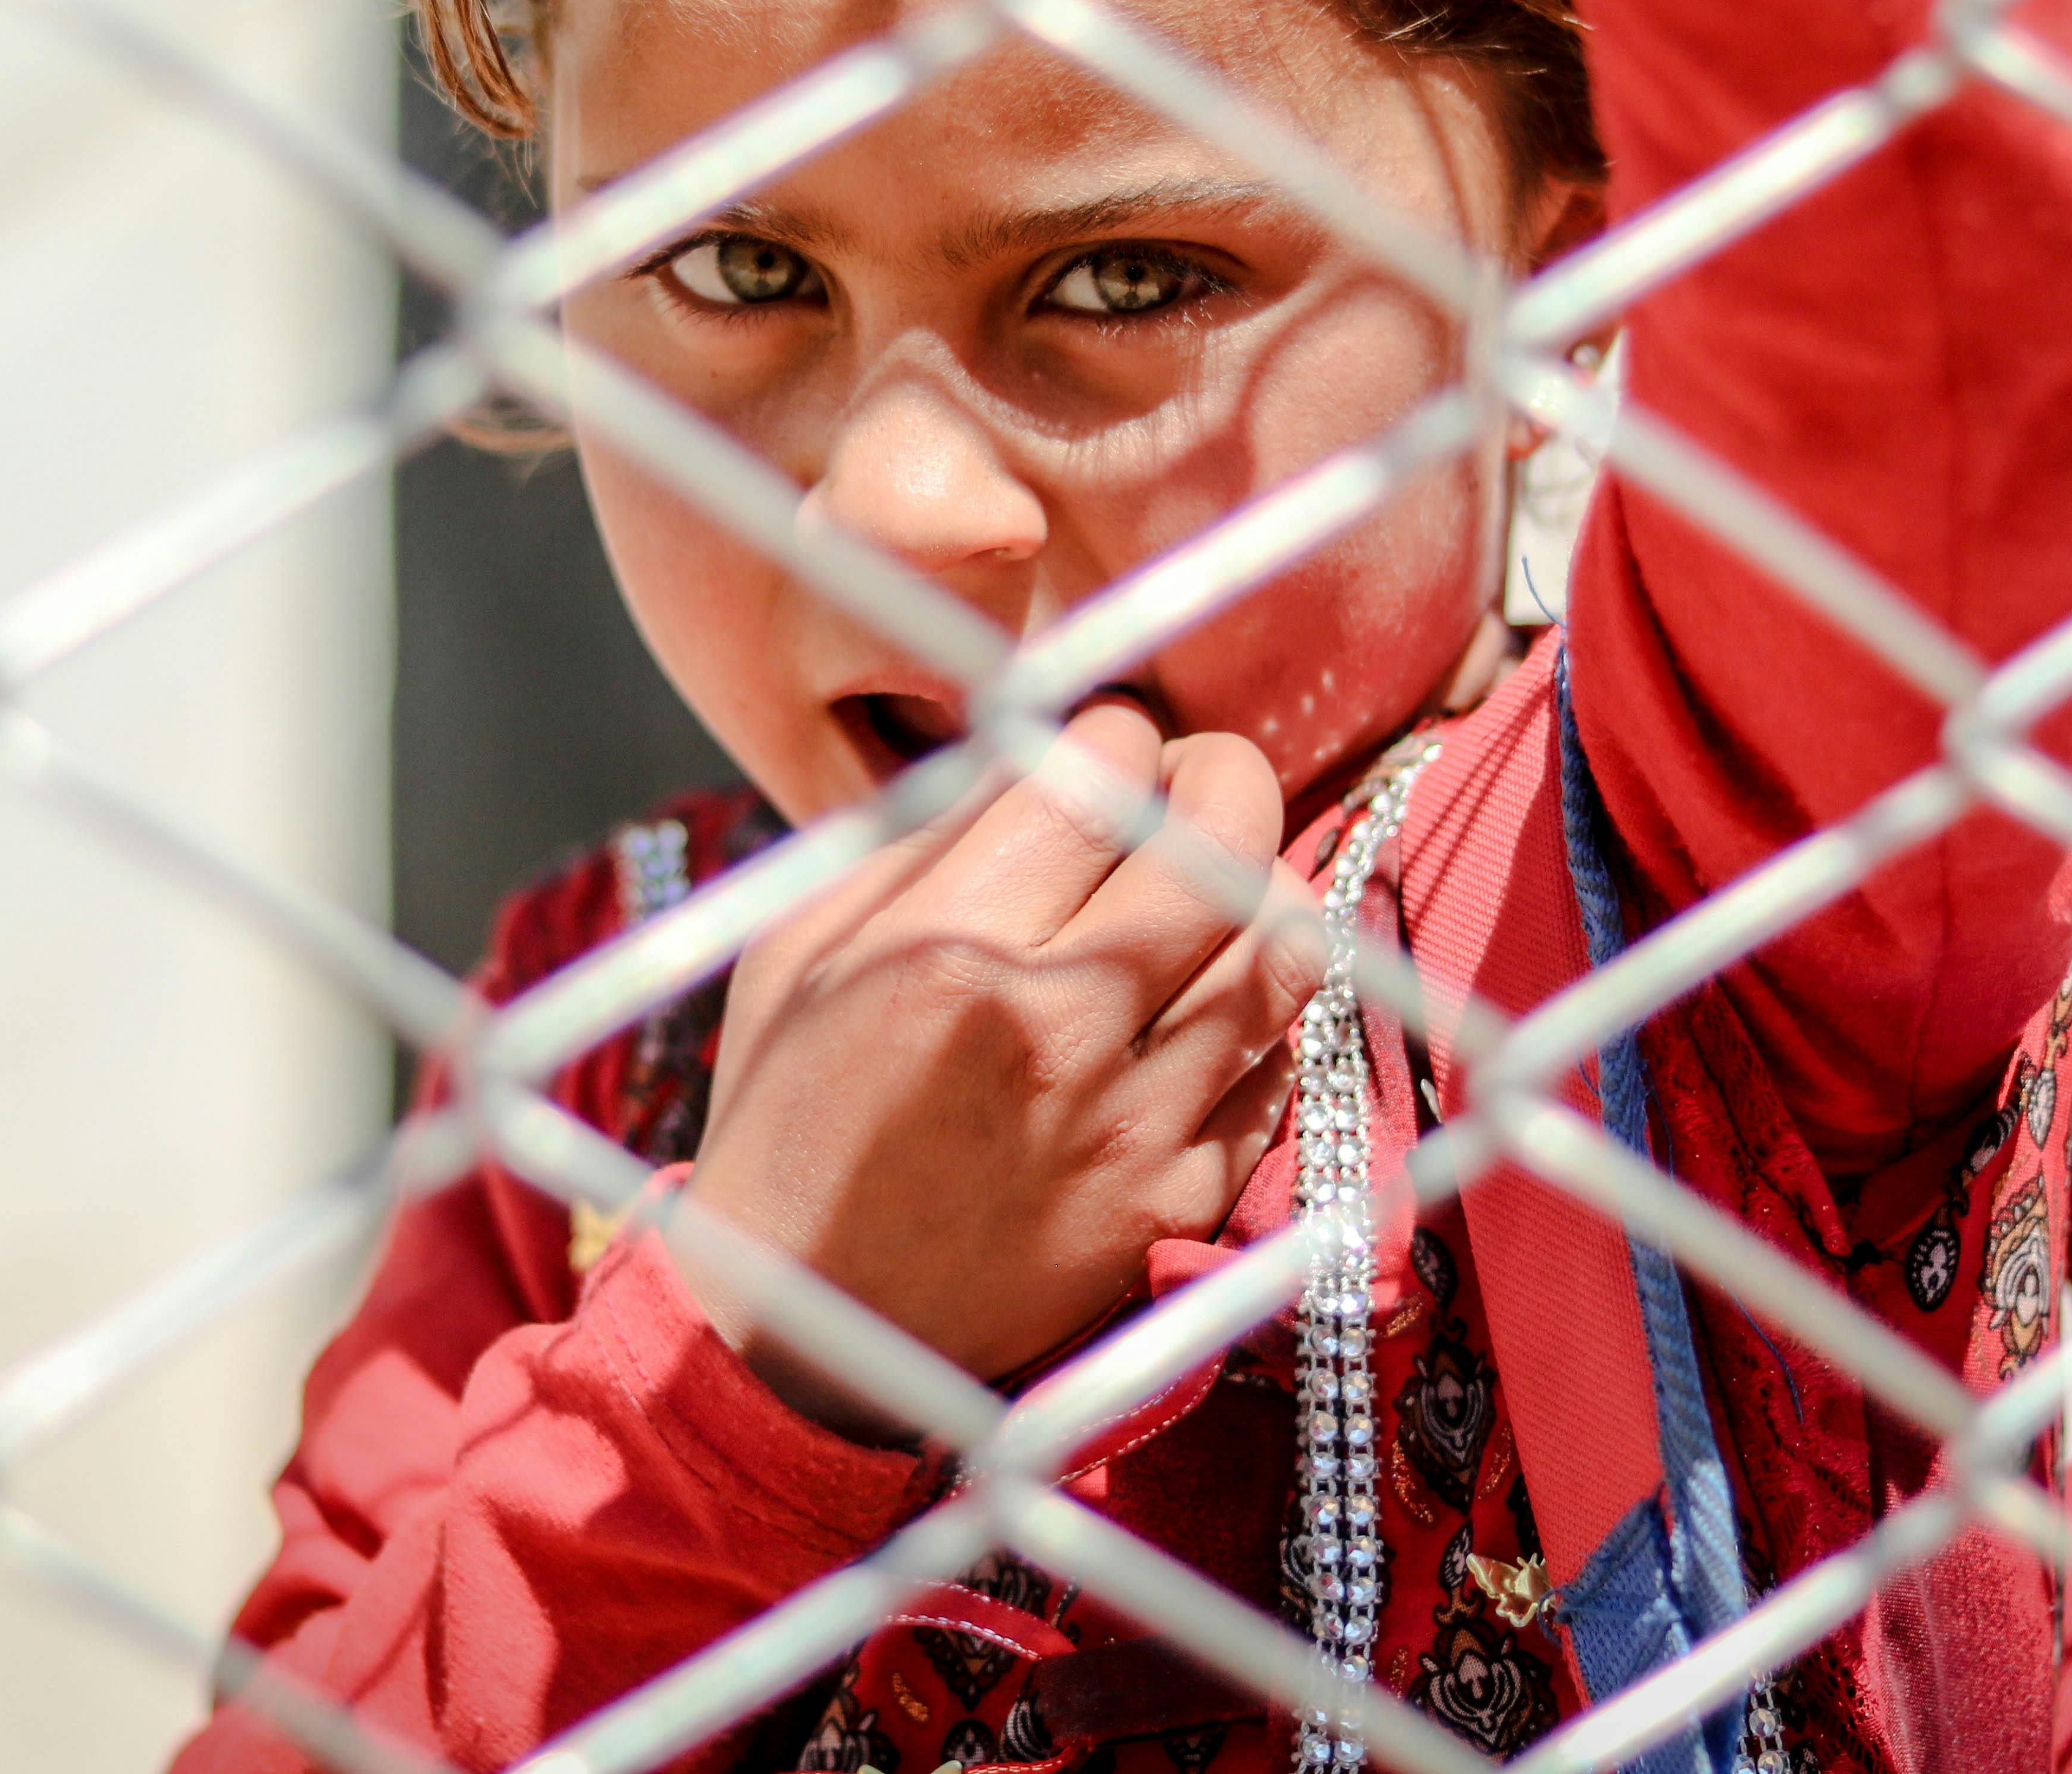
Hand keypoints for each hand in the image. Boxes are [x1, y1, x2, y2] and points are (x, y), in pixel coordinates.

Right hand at [671, 698, 1323, 1440]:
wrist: (797, 1335)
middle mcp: (1057, 1026)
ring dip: (1257, 891)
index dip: (1113, 736)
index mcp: (949, 945)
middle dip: (1218, 779)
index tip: (1095, 760)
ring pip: (1284, 945)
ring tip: (1208, 896)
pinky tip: (1196, 1013)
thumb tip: (1039, 750)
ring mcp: (1133, 1124)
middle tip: (1185, 792)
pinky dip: (1257, 1017)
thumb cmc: (787, 1117)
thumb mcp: (801, 948)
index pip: (1105, 769)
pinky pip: (1279, 1066)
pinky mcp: (1177, 1202)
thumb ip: (921, 839)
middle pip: (1225, 833)